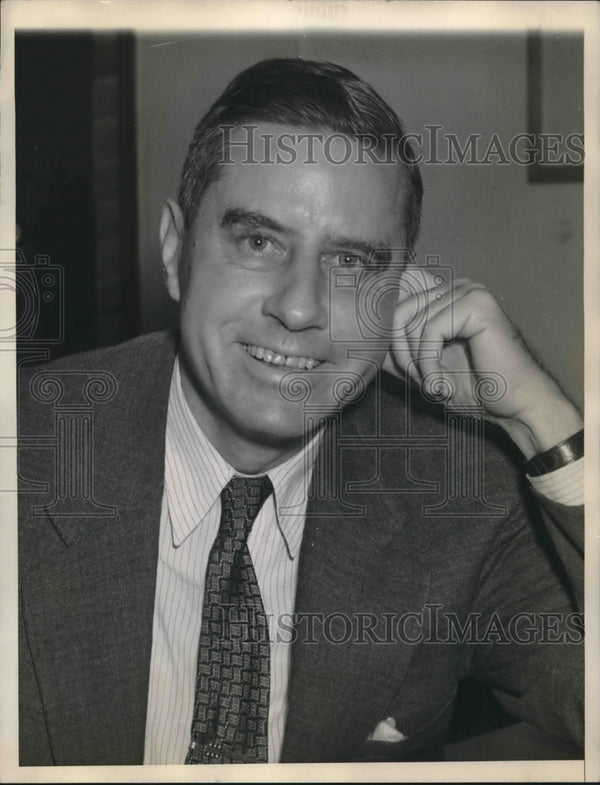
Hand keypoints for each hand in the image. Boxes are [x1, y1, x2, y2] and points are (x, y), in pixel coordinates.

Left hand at [383, 267, 581, 458]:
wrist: (516, 407)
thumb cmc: (475, 389)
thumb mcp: (421, 368)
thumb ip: (396, 349)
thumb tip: (361, 337)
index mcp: (446, 296)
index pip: (398, 299)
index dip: (389, 332)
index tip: (399, 366)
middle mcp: (457, 286)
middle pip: (397, 310)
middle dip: (401, 354)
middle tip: (421, 383)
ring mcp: (468, 292)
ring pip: (409, 322)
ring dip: (415, 364)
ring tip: (434, 386)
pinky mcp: (476, 305)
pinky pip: (429, 331)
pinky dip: (428, 365)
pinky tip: (441, 386)